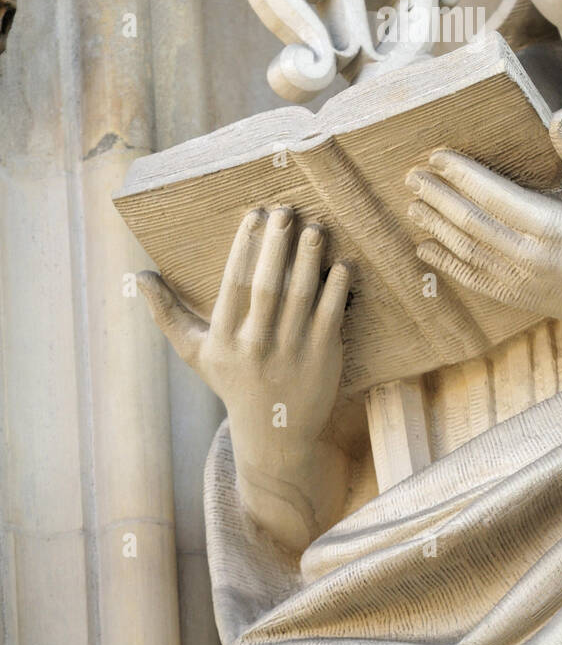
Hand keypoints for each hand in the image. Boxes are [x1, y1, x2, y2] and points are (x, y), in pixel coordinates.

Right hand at [138, 208, 351, 549]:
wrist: (274, 435)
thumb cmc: (232, 382)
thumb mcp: (195, 352)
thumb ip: (167, 314)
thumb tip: (138, 276)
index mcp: (224, 340)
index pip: (234, 283)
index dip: (245, 246)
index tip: (255, 214)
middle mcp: (256, 346)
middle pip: (268, 286)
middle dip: (278, 245)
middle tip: (287, 210)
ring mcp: (291, 352)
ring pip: (301, 296)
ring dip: (310, 258)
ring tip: (316, 226)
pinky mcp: (322, 357)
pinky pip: (331, 314)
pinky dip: (337, 288)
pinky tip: (340, 262)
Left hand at [406, 110, 561, 340]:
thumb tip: (559, 116)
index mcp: (549, 224)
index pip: (493, 194)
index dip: (461, 174)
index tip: (438, 156)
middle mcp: (529, 256)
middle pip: (470, 221)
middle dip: (438, 197)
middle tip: (413, 176)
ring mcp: (520, 281)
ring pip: (466, 250)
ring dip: (436, 226)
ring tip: (414, 204)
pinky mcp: (516, 298)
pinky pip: (473, 279)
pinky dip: (445, 263)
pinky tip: (425, 248)